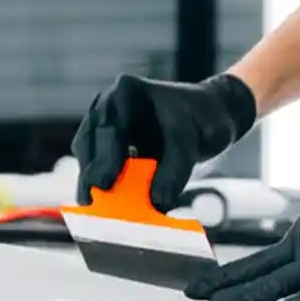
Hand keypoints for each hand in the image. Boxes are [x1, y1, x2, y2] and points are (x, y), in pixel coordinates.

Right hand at [71, 74, 255, 211]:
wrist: (211, 116)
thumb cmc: (202, 119)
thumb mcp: (192, 142)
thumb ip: (175, 171)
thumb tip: (158, 204)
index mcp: (127, 92)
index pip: (109, 127)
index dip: (105, 157)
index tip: (104, 184)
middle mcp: (109, 105)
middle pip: (88, 141)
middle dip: (91, 172)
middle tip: (92, 202)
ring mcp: (106, 125)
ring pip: (88, 155)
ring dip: (93, 180)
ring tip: (96, 207)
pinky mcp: (109, 147)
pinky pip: (99, 167)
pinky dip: (106, 185)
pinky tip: (110, 204)